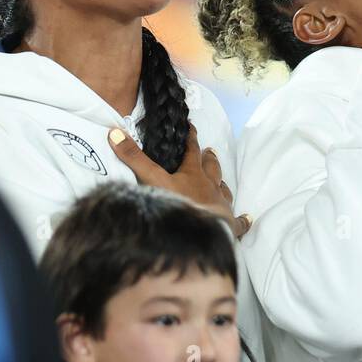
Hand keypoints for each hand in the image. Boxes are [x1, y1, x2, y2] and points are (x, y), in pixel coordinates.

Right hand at [107, 123, 251, 238]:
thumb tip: (114, 132)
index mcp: (193, 174)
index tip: (191, 126)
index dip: (190, 138)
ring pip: (224, 189)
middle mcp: (210, 187)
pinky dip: (242, 220)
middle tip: (210, 151)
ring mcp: (221, 206)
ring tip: (222, 180)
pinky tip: (247, 219)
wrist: (199, 235)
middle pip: (211, 168)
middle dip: (209, 159)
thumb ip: (134, 158)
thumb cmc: (177, 205)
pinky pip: (238, 222)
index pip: (191, 150)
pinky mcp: (229, 225)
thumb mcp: (151, 180)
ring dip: (222, 183)